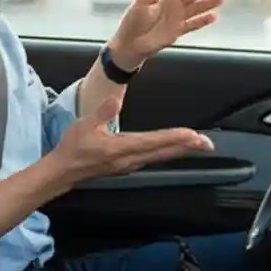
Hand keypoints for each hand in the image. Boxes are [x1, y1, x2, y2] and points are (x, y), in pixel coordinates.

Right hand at [50, 91, 212, 184]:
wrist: (63, 171)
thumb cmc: (73, 148)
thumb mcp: (83, 125)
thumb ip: (102, 112)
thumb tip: (116, 100)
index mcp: (119, 148)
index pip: (153, 142)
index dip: (174, 138)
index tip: (192, 135)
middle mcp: (129, 159)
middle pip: (163, 152)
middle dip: (186, 147)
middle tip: (207, 143)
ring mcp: (129, 165)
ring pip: (160, 157)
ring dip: (179, 151)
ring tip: (196, 145)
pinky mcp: (127, 167)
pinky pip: (153, 159)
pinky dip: (167, 153)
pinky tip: (174, 150)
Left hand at [110, 0, 225, 68]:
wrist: (128, 43)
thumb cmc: (132, 21)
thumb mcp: (141, 1)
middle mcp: (174, 7)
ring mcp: (177, 20)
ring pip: (196, 9)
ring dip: (208, 4)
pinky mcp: (177, 32)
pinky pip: (192, 26)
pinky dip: (202, 21)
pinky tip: (214, 16)